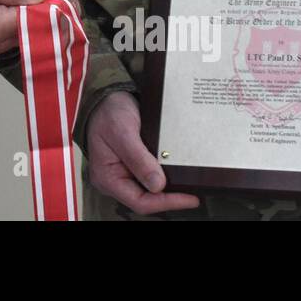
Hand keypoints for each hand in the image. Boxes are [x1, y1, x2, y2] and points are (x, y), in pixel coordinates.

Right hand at [87, 91, 200, 214]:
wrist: (107, 97)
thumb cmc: (108, 112)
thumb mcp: (123, 132)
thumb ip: (139, 159)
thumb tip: (157, 185)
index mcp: (107, 178)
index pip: (140, 202)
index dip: (166, 202)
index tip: (189, 199)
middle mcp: (115, 180)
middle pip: (147, 200)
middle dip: (170, 197)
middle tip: (193, 194)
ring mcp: (125, 174)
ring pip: (151, 191)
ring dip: (169, 189)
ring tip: (189, 186)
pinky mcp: (134, 166)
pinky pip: (151, 177)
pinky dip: (165, 176)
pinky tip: (178, 173)